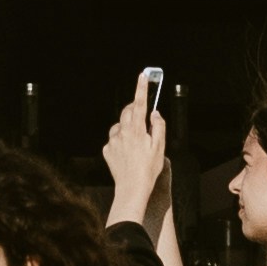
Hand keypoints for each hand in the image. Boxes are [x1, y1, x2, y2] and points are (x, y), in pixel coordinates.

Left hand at [99, 73, 167, 220]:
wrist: (131, 189)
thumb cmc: (148, 170)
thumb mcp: (160, 148)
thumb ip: (158, 127)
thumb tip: (155, 114)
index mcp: (137, 130)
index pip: (139, 104)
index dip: (141, 88)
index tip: (142, 76)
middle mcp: (122, 132)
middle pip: (127, 112)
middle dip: (135, 109)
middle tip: (144, 117)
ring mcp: (112, 141)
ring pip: (120, 125)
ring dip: (128, 127)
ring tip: (137, 142)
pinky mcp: (107, 150)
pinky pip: (114, 139)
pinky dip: (121, 140)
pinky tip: (128, 153)